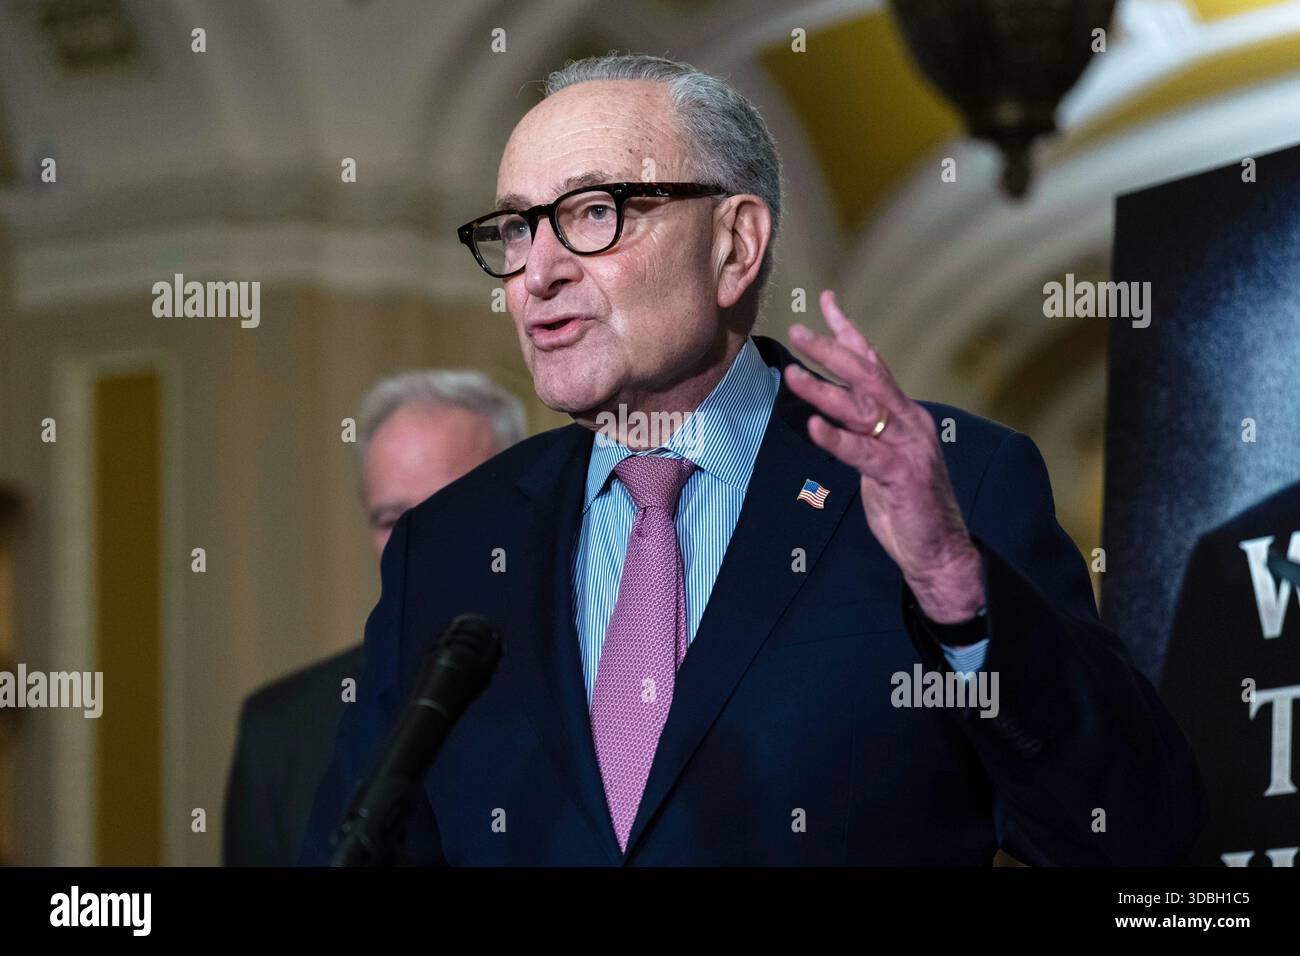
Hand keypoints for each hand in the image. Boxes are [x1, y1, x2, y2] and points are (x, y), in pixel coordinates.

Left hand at [784, 290, 984, 623]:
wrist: (941, 552)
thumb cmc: (908, 506)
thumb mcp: (882, 459)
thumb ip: (865, 432)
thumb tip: (834, 411)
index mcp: (905, 415)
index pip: (874, 364)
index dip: (849, 332)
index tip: (827, 302)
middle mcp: (909, 423)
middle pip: (866, 376)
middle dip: (831, 351)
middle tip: (798, 332)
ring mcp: (908, 448)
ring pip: (861, 409)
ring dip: (824, 390)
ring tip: (791, 374)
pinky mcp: (902, 476)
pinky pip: (864, 453)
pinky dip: (837, 440)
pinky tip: (814, 428)